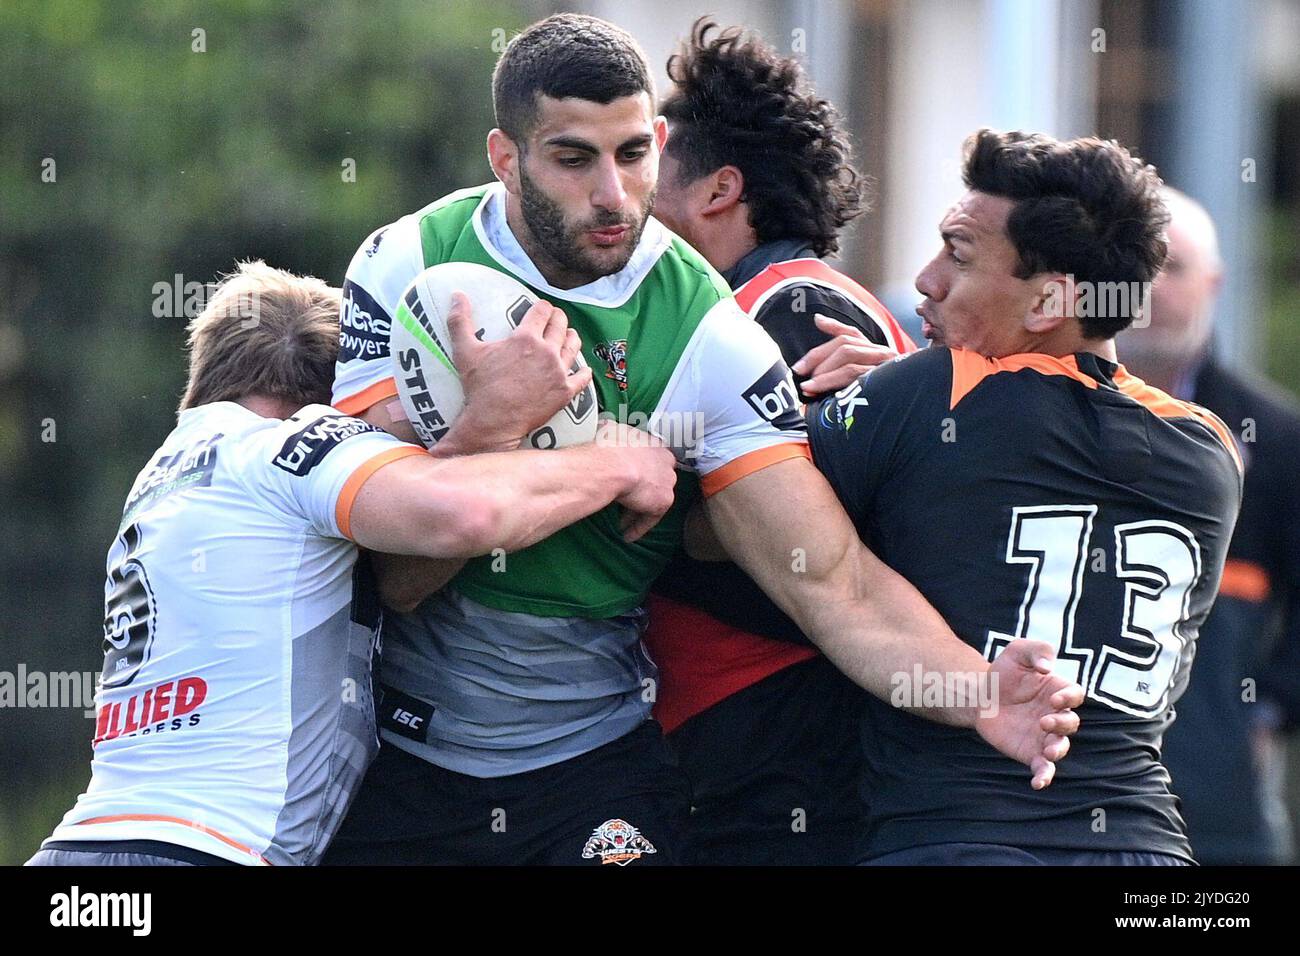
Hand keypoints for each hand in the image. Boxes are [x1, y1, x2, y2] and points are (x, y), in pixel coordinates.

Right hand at [442, 292, 592, 453]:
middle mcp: (547, 351)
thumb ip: (460, 320)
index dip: (543, 306)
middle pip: (561, 325)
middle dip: (559, 319)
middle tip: (556, 319)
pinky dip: (584, 372)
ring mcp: (559, 372)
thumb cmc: (479, 386)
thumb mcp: (465, 351)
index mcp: (526, 337)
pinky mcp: (565, 392)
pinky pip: (582, 378)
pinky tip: (584, 370)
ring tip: (570, 337)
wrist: (493, 421)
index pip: (542, 311)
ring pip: (574, 347)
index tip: (542, 308)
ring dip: (572, 338)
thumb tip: (457, 294)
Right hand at [597, 421, 677, 541]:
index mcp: (654, 443)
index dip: (640, 469)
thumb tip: (605, 428)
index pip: (652, 457)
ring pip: (653, 499)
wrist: (610, 465)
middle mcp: (666, 462)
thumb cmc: (605, 446)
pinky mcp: (663, 502)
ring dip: (638, 510)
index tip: (628, 477)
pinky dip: (638, 527)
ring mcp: (667, 482)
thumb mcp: (607, 428)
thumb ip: (613, 431)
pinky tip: (627, 535)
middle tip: (627, 500)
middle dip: (644, 489)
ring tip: (622, 521)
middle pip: (657, 478)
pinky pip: (650, 518)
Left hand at [792, 314, 897, 396]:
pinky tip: (819, 391)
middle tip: (800, 373)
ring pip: (849, 358)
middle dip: (818, 357)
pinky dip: (833, 382)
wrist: (911, 408)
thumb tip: (818, 320)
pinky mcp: (884, 382)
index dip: (831, 328)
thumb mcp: (863, 374)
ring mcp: (885, 367)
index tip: (814, 327)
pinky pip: (855, 376)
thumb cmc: (883, 395)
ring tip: (807, 386)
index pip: (851, 333)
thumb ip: (843, 355)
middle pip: (845, 345)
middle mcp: (882, 354)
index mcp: (876, 351)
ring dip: (824, 374)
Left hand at [974, 640, 1084, 789]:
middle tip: (1043, 720)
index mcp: (1058, 691)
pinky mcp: (1030, 752)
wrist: (980, 695)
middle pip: (1071, 723)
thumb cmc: (1003, 672)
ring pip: (1061, 747)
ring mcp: (1044, 736)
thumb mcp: (1017, 651)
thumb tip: (1047, 667)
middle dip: (1062, 724)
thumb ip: (1036, 651)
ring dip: (1058, 750)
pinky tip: (1037, 783)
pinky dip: (1044, 777)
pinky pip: (1043, 768)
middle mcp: (1056, 715)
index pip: (1075, 696)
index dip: (1069, 699)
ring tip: (1049, 750)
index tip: (1053, 698)